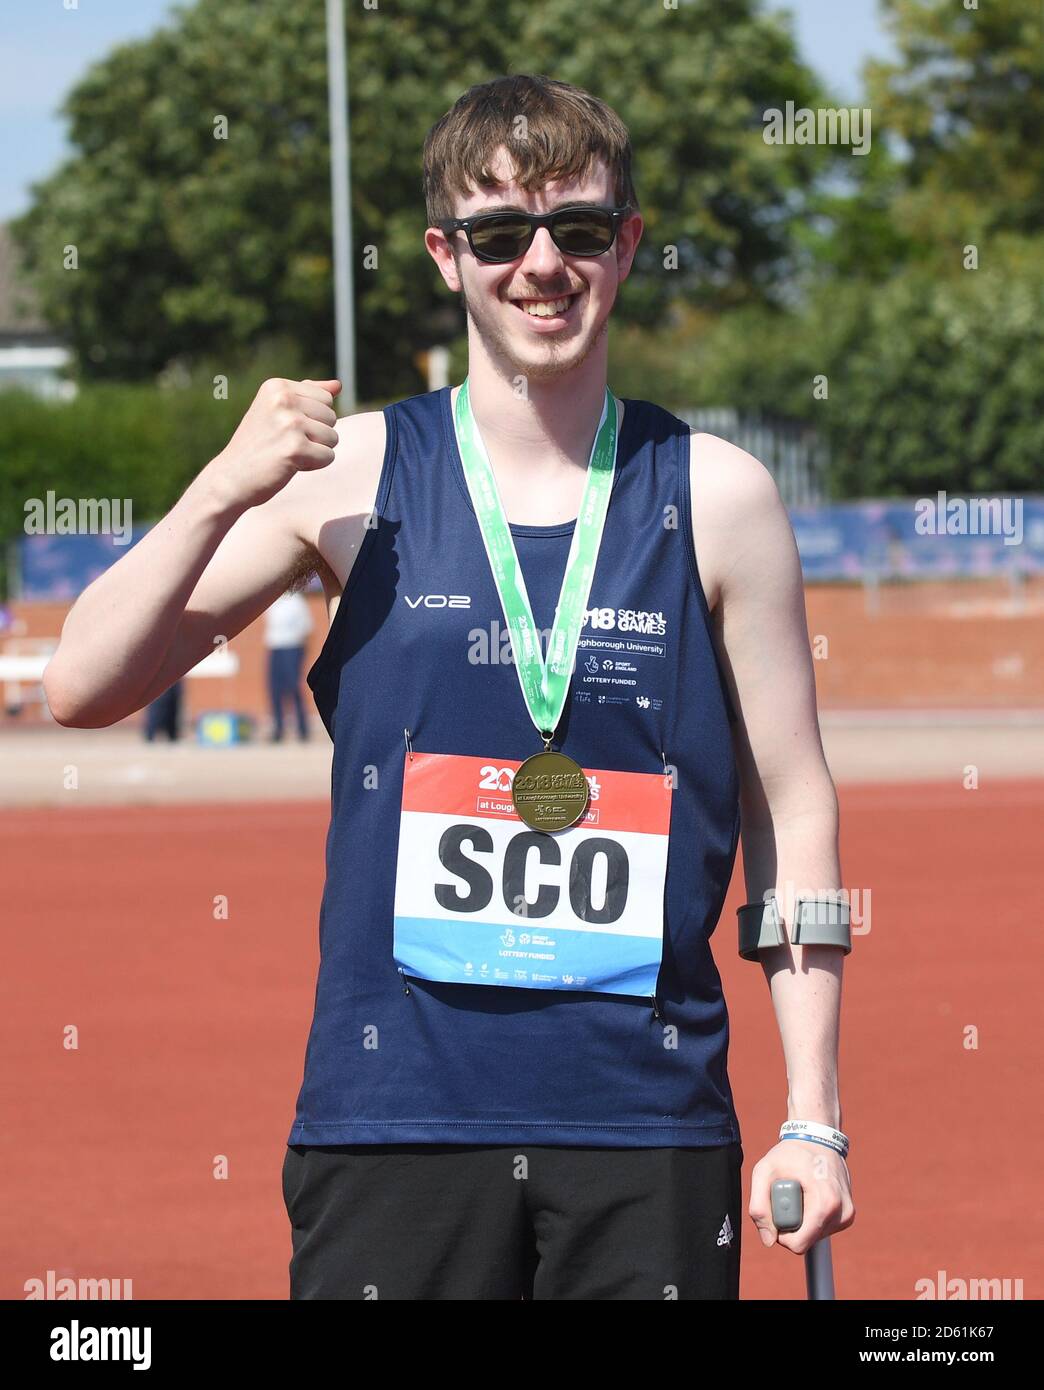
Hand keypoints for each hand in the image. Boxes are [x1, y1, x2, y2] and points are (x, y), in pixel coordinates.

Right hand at [209, 377, 342, 509]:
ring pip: (333, 437)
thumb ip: (307, 396)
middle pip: (331, 417)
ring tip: (287, 453)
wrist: (231, 477)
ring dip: (315, 451)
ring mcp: (290, 423)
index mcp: (278, 386)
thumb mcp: (276, 412)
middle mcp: (283, 399)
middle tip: (284, 443)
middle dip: (316, 435)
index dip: (312, 418)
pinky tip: (290, 465)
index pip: (326, 398)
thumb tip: (338, 385)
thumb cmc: (257, 445)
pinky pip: (329, 457)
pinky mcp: (296, 448)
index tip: (285, 427)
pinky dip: (313, 466)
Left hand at [748, 1140, 854, 1254]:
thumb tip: (769, 1241)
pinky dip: (811, 1217)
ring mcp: (847, 1215)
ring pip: (814, 1236)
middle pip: (806, 1241)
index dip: (780, 1232)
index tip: (778, 1206)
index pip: (798, 1244)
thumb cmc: (790, 1154)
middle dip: (792, 1224)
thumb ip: (758, 1207)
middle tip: (789, 1195)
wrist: (817, 1137)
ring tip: (801, 1192)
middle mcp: (841, 1213)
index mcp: (825, 1204)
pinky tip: (810, 1195)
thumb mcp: (764, 1171)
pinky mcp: (848, 1215)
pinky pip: (822, 1229)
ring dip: (802, 1220)